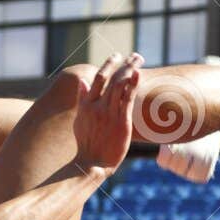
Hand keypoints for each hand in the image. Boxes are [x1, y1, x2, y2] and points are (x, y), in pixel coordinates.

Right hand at [72, 52, 141, 172]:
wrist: (92, 163)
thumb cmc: (86, 144)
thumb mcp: (79, 120)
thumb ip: (82, 100)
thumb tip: (82, 82)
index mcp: (86, 104)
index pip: (98, 78)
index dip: (108, 64)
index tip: (116, 56)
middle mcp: (97, 106)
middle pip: (112, 78)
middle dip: (124, 63)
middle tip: (135, 56)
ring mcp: (109, 113)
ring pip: (120, 85)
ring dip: (131, 69)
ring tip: (140, 60)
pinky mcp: (121, 122)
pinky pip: (127, 99)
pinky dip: (132, 85)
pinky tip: (138, 74)